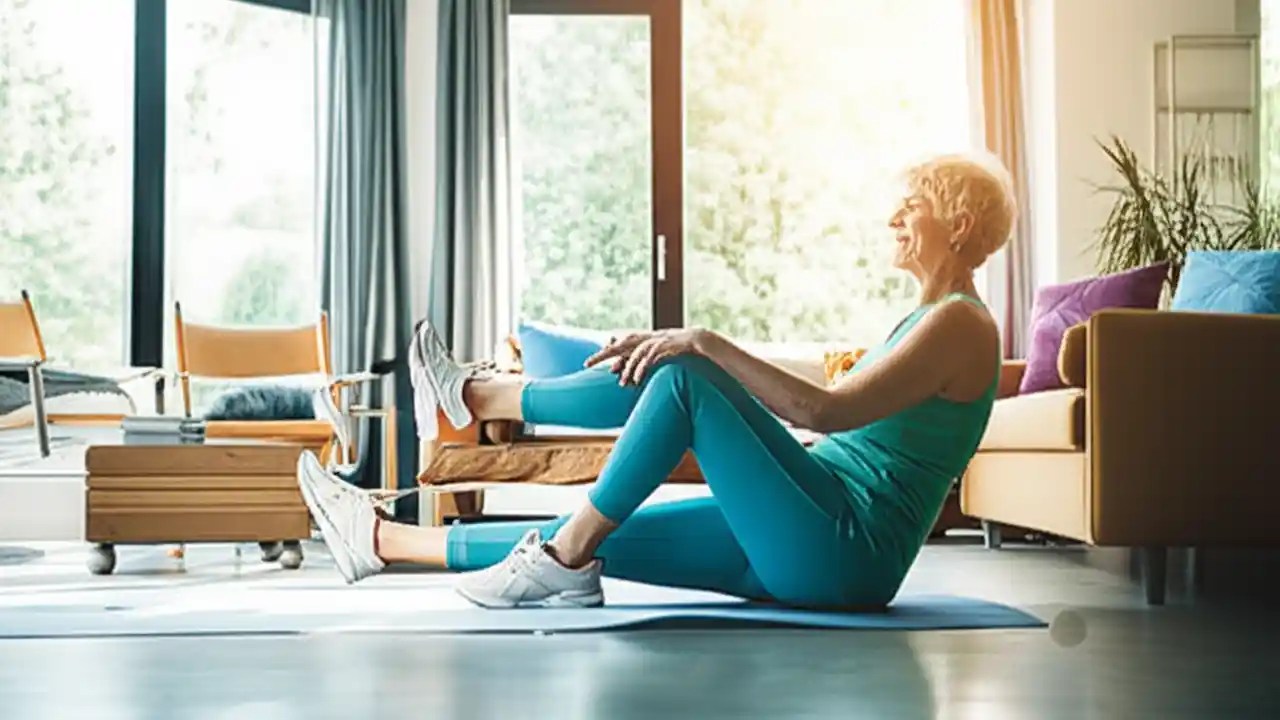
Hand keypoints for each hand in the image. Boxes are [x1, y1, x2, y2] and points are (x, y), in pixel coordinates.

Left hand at [585, 328, 707, 384]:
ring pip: (634, 355)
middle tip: (588, 363)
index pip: (615, 346)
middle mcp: (642, 339)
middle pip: (618, 346)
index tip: (587, 363)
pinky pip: (649, 358)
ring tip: (622, 383)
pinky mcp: (662, 347)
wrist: (694, 339)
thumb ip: (633, 362)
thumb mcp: (650, 355)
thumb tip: (616, 374)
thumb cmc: (670, 349)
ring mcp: (652, 342)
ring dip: (627, 369)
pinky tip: (636, 379)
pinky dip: (641, 368)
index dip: (601, 354)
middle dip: (602, 355)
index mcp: (638, 341)